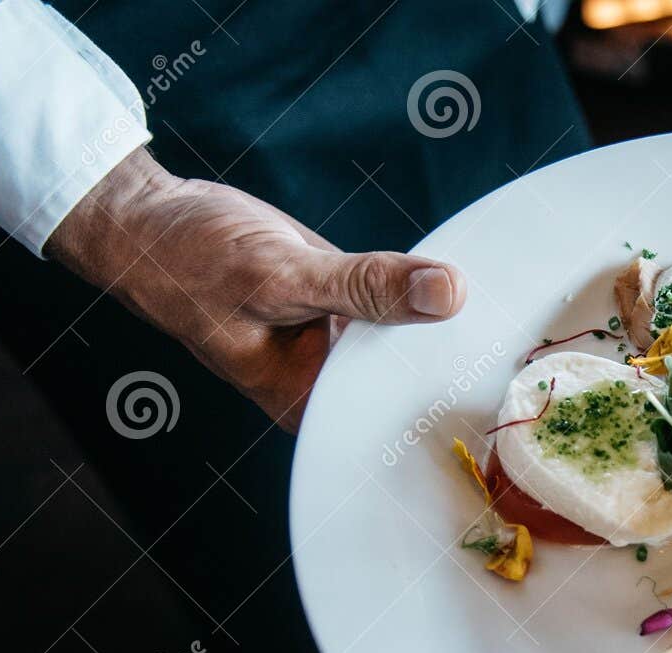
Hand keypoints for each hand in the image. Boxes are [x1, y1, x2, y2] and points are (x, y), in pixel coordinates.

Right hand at [46, 147, 465, 430]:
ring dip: (444, 319)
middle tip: (518, 331)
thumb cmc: (192, 260)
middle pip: (410, 378)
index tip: (505, 369)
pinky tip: (463, 275)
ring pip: (408, 336)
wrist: (153, 221)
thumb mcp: (283, 275)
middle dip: (456, 355)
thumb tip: (447, 293)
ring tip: (505, 307)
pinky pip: (395, 300)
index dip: (450, 393)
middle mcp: (328, 382)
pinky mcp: (343, 304)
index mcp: (310, 402)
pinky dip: (420, 286)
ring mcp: (338, 343)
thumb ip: (365, 287)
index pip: (396, 412)